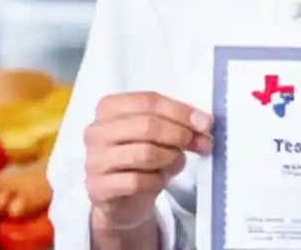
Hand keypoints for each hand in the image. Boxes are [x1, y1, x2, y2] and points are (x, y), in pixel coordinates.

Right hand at [84, 91, 213, 232]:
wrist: (121, 200)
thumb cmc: (139, 160)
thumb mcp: (154, 134)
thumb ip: (173, 122)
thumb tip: (203, 122)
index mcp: (109, 108)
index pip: (148, 101)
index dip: (180, 111)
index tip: (205, 123)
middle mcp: (96, 131)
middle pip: (147, 125)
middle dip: (181, 135)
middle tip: (202, 144)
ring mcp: (95, 160)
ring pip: (144, 153)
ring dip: (171, 159)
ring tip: (179, 162)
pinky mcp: (99, 187)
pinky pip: (137, 181)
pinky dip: (157, 181)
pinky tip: (161, 180)